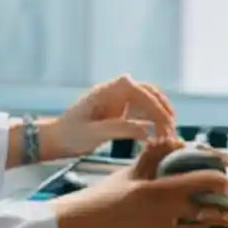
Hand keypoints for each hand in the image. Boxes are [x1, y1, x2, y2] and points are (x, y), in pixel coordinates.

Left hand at [39, 74, 176, 160]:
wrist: (56, 140)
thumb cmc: (69, 135)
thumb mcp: (93, 134)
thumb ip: (119, 129)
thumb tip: (147, 129)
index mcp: (105, 92)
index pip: (135, 88)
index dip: (152, 102)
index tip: (163, 120)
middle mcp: (113, 94)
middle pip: (147, 92)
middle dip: (161, 108)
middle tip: (170, 129)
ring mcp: (117, 102)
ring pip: (147, 102)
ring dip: (160, 115)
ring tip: (167, 134)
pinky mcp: (119, 114)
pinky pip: (141, 113)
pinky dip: (152, 122)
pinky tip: (157, 137)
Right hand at [52, 138, 227, 227]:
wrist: (84, 222)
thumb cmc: (103, 194)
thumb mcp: (130, 171)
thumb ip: (154, 155)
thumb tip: (175, 141)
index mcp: (160, 191)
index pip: (204, 182)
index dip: (220, 178)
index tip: (227, 177)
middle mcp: (167, 214)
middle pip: (208, 209)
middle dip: (222, 204)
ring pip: (201, 226)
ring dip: (212, 219)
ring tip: (219, 214)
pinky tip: (192, 223)